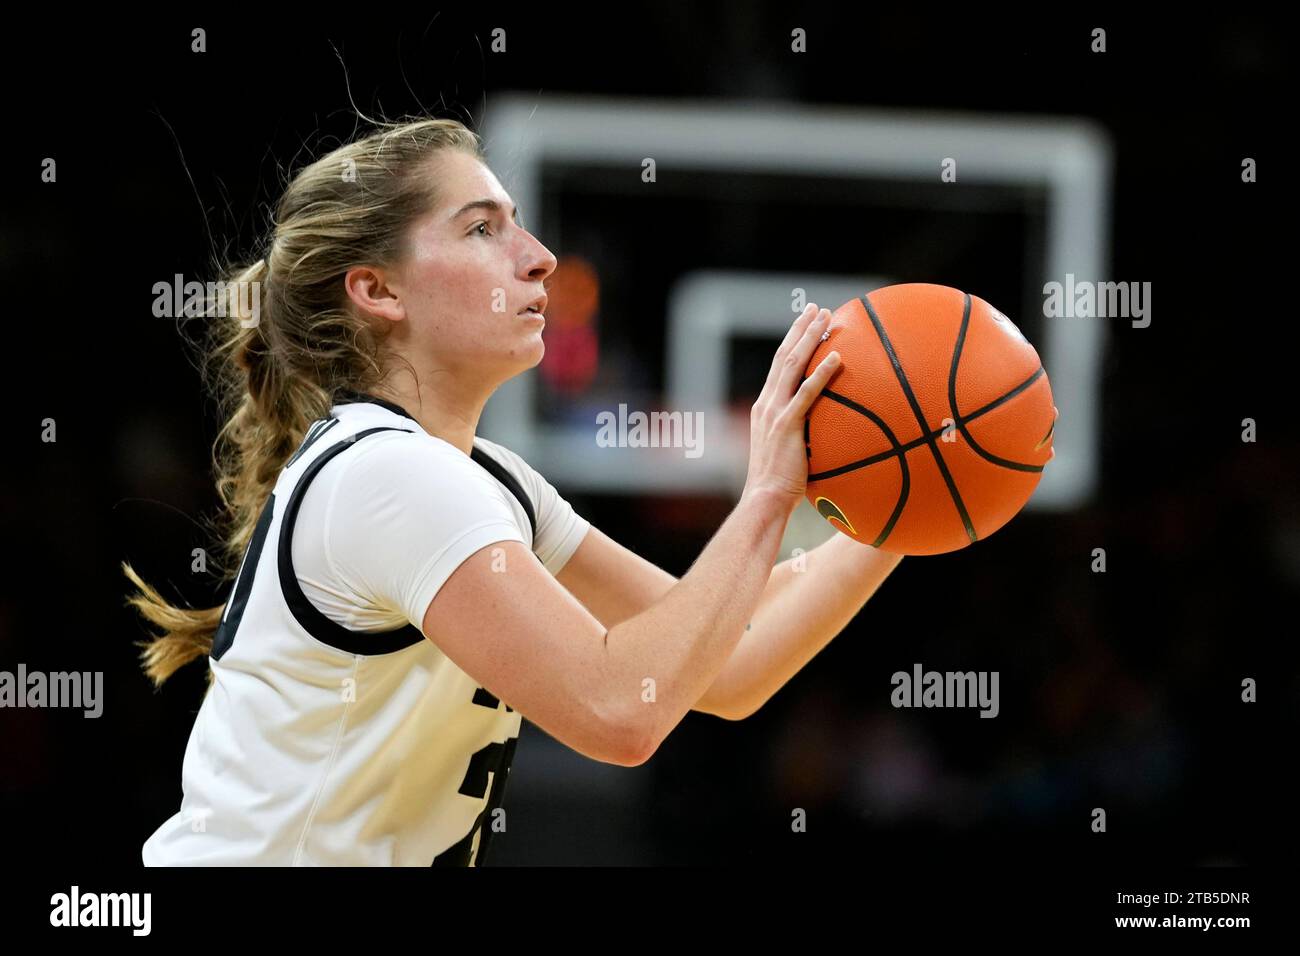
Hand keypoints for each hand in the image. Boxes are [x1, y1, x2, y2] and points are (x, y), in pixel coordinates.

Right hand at [743, 303, 840, 508]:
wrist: (765, 499)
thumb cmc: (781, 485)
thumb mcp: (789, 453)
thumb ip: (803, 436)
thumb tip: (828, 432)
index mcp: (765, 407)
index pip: (778, 367)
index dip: (792, 342)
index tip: (806, 324)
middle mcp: (766, 404)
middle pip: (783, 357)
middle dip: (801, 330)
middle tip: (817, 309)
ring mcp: (775, 412)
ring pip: (792, 366)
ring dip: (810, 339)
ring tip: (826, 319)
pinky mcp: (787, 425)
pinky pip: (807, 393)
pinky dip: (821, 372)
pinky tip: (837, 357)